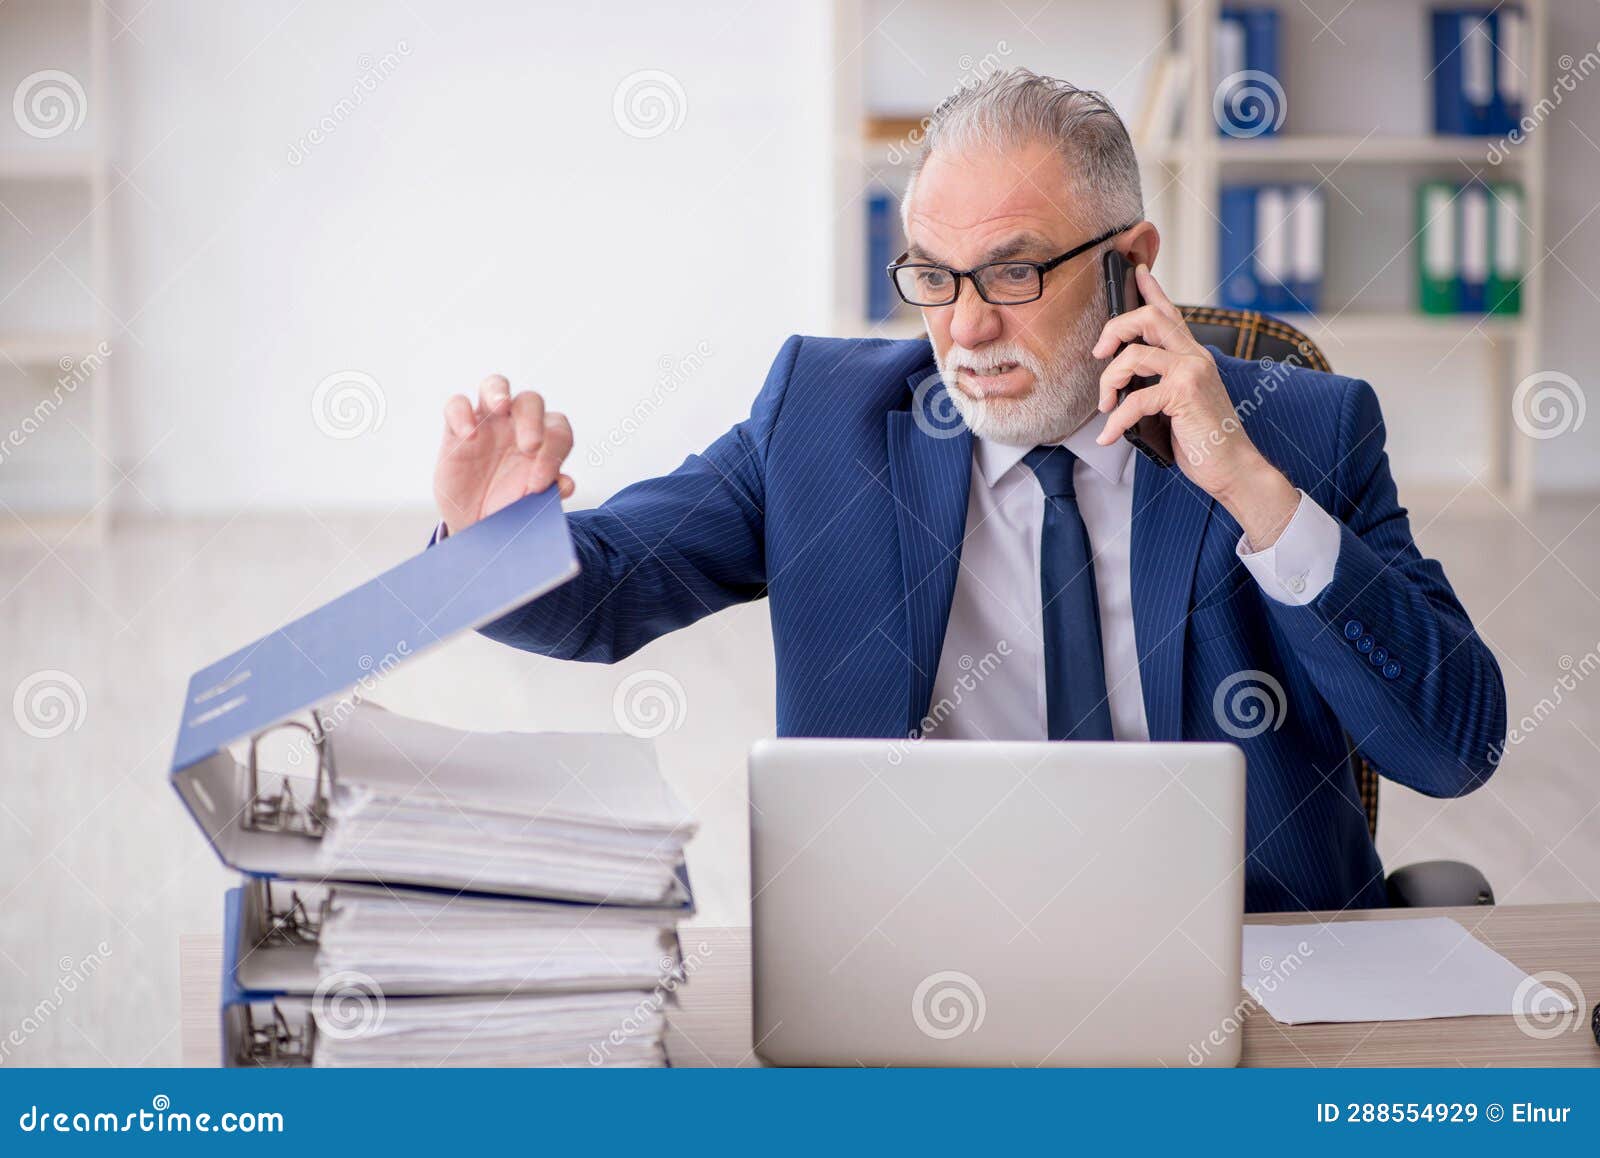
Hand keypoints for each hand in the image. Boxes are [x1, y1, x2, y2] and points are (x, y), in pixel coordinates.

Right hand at [434, 375, 574, 535]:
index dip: (554, 453)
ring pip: (495, 386)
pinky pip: (458, 404)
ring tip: (500, 406)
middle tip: (530, 447)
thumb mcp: (530, 507)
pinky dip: (462, 413)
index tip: (541, 484)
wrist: (476, 523)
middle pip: (531, 401)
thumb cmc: (509, 508)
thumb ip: (550, 495)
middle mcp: (518, 425)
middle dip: (532, 421)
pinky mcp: (456, 428)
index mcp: (544, 442)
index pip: (558, 432)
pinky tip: (467, 435)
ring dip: (499, 392)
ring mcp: (487, 422)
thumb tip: (566, 484)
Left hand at [1091, 264, 1298, 548]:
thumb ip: (1158, 386)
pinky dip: (1116, 420)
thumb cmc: (1204, 439)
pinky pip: (1135, 399)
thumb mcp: (1178, 405)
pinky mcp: (1184, 394)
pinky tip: (1110, 436)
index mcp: (1192, 357)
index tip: (1136, 272)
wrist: (1232, 466)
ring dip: (1109, 381)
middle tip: (1099, 353)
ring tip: (1106, 405)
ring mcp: (1191, 372)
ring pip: (1134, 355)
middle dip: (1115, 329)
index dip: (1151, 289)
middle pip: (1148, 318)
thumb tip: (1123, 386)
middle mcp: (1194, 357)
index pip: (1170, 313)